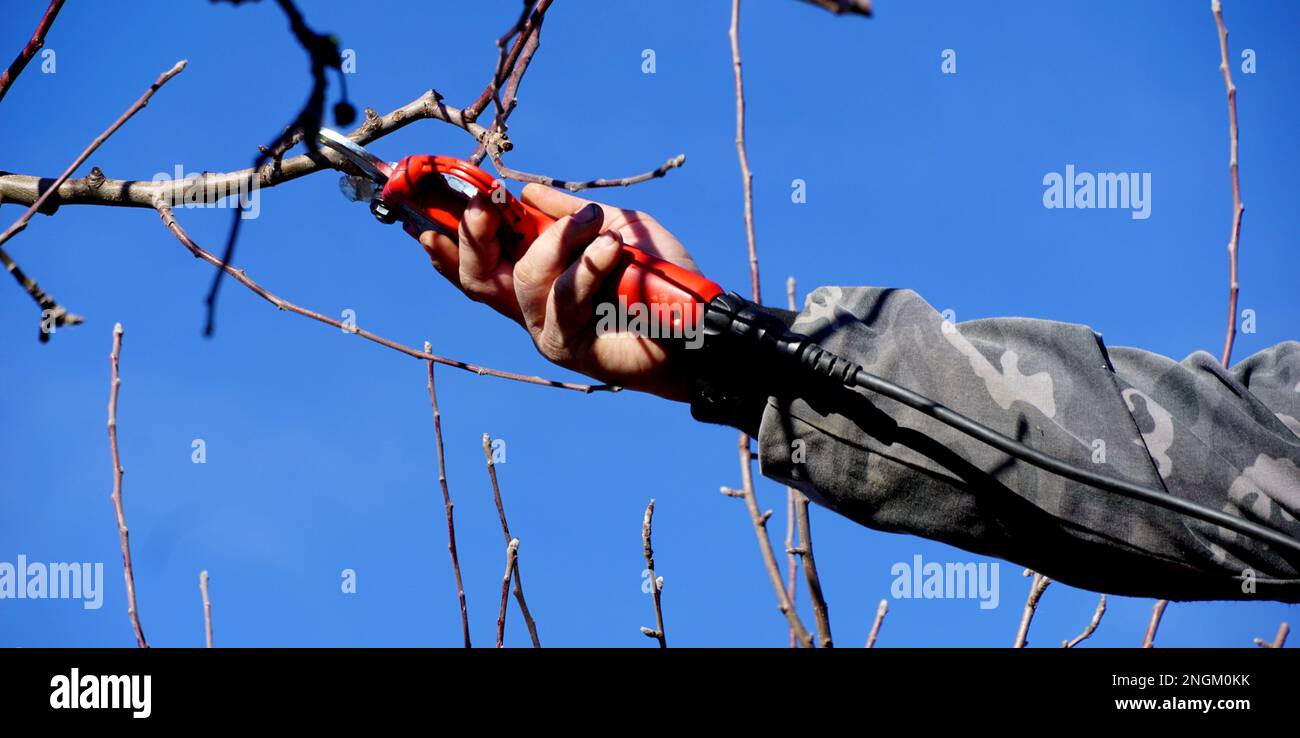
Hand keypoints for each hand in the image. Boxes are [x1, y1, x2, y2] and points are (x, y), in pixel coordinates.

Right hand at [418, 184, 702, 400]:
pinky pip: (563, 300)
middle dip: (475, 237)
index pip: (478, 266)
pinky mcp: (568, 347)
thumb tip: (523, 191)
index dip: (447, 248)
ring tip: (595, 228)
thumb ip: (569, 213)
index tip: (426, 218)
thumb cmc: (658, 279)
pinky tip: (610, 251)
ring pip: (525, 280)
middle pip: (478, 278)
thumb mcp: (613, 229)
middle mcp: (532, 309)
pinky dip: (586, 268)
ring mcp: (546, 331)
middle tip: (488, 205)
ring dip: (558, 243)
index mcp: (537, 280)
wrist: (698, 322)